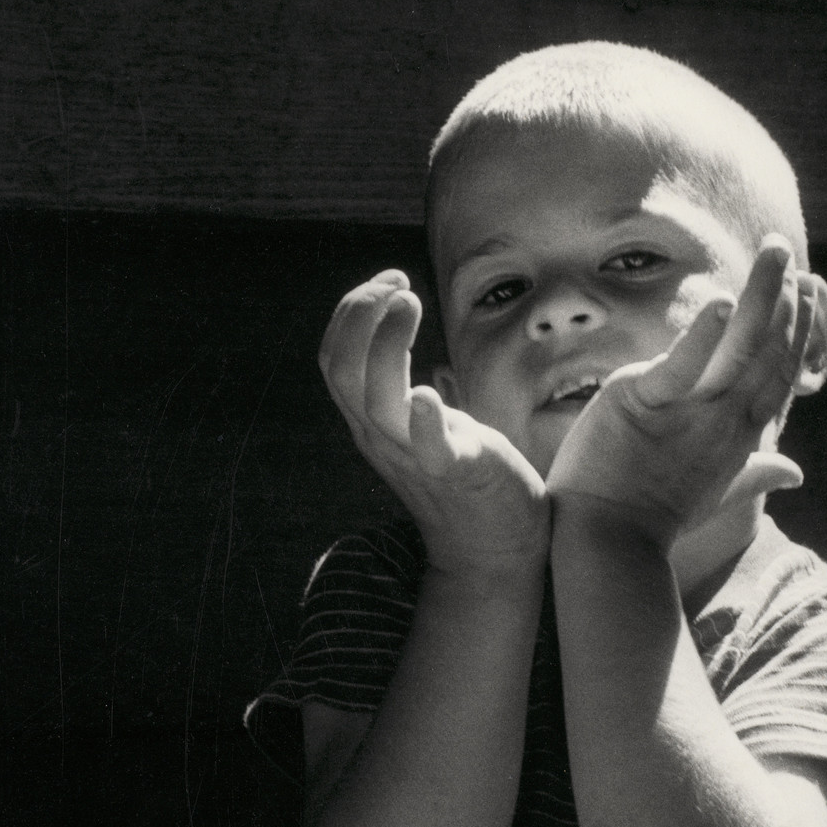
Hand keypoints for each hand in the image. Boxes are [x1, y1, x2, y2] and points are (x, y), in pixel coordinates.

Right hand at [320, 270, 550, 579]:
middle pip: (340, 370)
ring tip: (412, 303)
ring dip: (385, 342)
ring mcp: (413, 457)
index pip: (333, 357)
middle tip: (398, 285)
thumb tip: (397, 315)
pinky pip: (427, 449)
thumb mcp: (418, 419)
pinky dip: (422, 420)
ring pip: (371, 399)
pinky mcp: (456, 473)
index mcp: (370, 421)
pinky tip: (427, 391)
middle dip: (359, 314)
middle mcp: (380, 437)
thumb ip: (400, 378)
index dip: (351, 310)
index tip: (391, 279)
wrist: (492, 547)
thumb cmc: (463, 472)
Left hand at [546, 237, 823, 545]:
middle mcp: (725, 421)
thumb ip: (756, 474)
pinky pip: (681, 369)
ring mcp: (688, 414)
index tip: (812, 287)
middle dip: (784, 301)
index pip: (781, 373)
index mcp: (740, 435)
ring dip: (762, 300)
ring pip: (740, 350)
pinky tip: (722, 303)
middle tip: (788, 252)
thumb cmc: (653, 519)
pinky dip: (703, 337)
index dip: (800, 329)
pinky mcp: (643, 405)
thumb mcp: (715, 490)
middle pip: (769, 353)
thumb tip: (795, 473)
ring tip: (775, 255)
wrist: (606, 548)